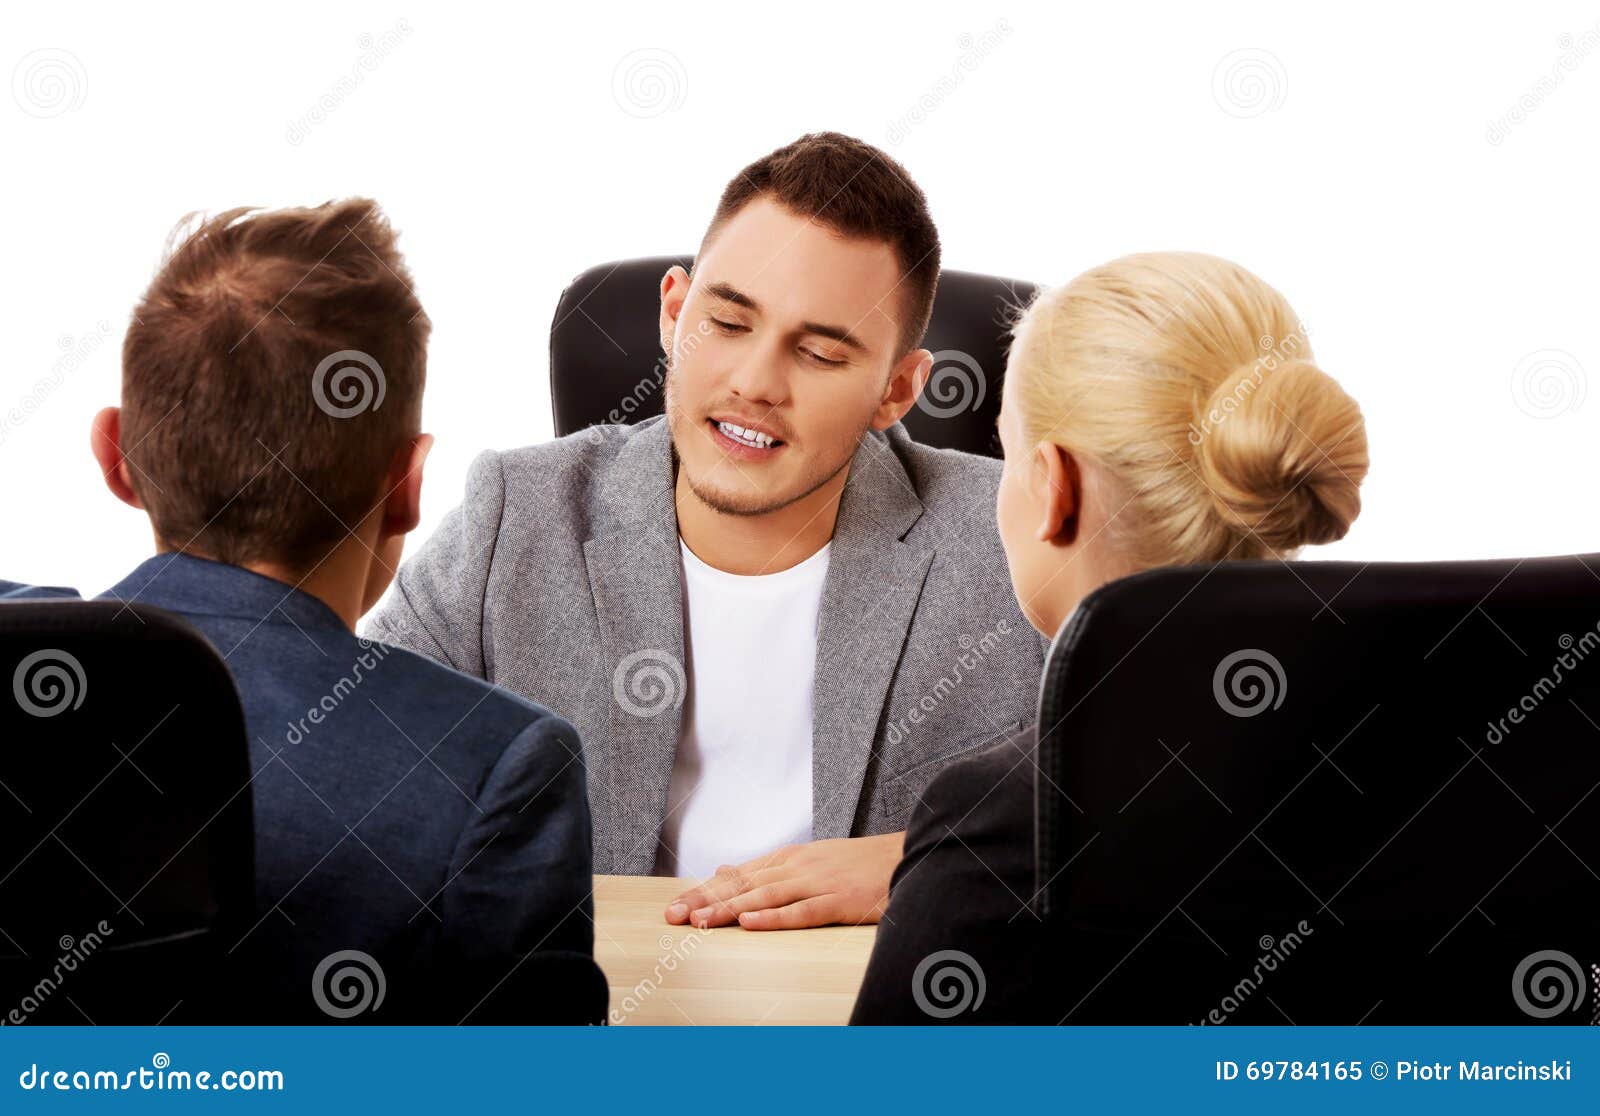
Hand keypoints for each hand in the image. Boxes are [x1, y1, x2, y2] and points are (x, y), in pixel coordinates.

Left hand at [663, 832, 906, 930]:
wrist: (907, 855)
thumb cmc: (858, 864)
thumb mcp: (809, 859)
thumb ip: (766, 868)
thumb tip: (724, 869)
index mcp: (787, 859)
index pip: (736, 877)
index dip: (703, 892)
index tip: (673, 907)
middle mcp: (797, 867)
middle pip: (742, 886)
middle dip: (705, 901)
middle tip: (672, 917)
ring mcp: (817, 883)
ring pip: (765, 897)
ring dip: (731, 910)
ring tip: (701, 923)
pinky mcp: (839, 901)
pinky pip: (802, 911)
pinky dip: (775, 918)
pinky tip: (752, 923)